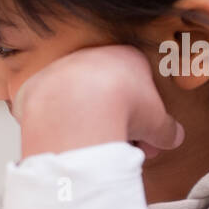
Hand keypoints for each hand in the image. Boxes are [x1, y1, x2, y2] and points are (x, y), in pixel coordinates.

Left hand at [13, 45, 184, 159]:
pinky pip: (50, 111)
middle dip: (119, 126)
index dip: (146, 121)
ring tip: (97, 152)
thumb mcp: (156, 123)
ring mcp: (60, 69)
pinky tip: (68, 145)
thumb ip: (166, 129)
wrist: (74, 106)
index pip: (141, 91)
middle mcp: (91, 57)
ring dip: (89, 127)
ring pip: (78, 103)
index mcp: (126, 57)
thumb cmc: (121, 106)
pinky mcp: (35, 87)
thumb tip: (174, 138)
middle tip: (123, 151)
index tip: (146, 143)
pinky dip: (59, 128)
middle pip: (109, 97)